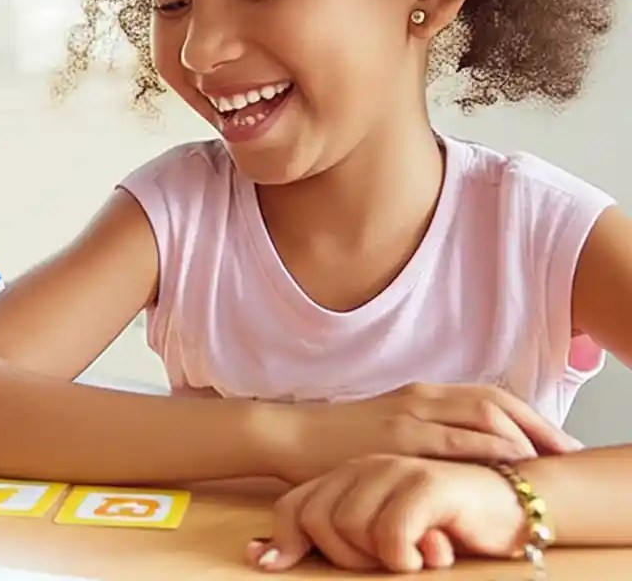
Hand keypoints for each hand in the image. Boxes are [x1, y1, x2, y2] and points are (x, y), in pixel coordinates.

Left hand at [248, 455, 525, 572]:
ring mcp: (395, 471)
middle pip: (316, 522)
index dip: (281, 541)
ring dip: (377, 558)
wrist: (513, 500)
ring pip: (348, 526)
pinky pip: (390, 533)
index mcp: (349, 475)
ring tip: (413, 558)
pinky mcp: (426, 483)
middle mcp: (365, 468)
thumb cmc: (445, 520)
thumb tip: (260, 558)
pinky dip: (404, 556)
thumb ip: (332, 536)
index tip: (268, 565)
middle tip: (386, 564)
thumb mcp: (379, 528)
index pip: (293, 507)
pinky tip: (430, 557)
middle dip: (343, 557)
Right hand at [272, 382, 580, 482]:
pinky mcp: (399, 437)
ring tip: (545, 465)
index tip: (556, 439)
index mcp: (421, 392)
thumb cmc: (336, 438)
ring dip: (523, 440)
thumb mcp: (387, 424)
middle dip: (539, 427)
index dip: (531, 415)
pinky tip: (509, 465)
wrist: (290, 435)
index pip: (491, 396)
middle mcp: (422, 397)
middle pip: (498, 403)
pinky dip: (491, 451)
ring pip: (486, 418)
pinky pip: (457, 441)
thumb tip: (461, 451)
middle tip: (567, 452)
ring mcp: (411, 415)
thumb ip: (424, 429)